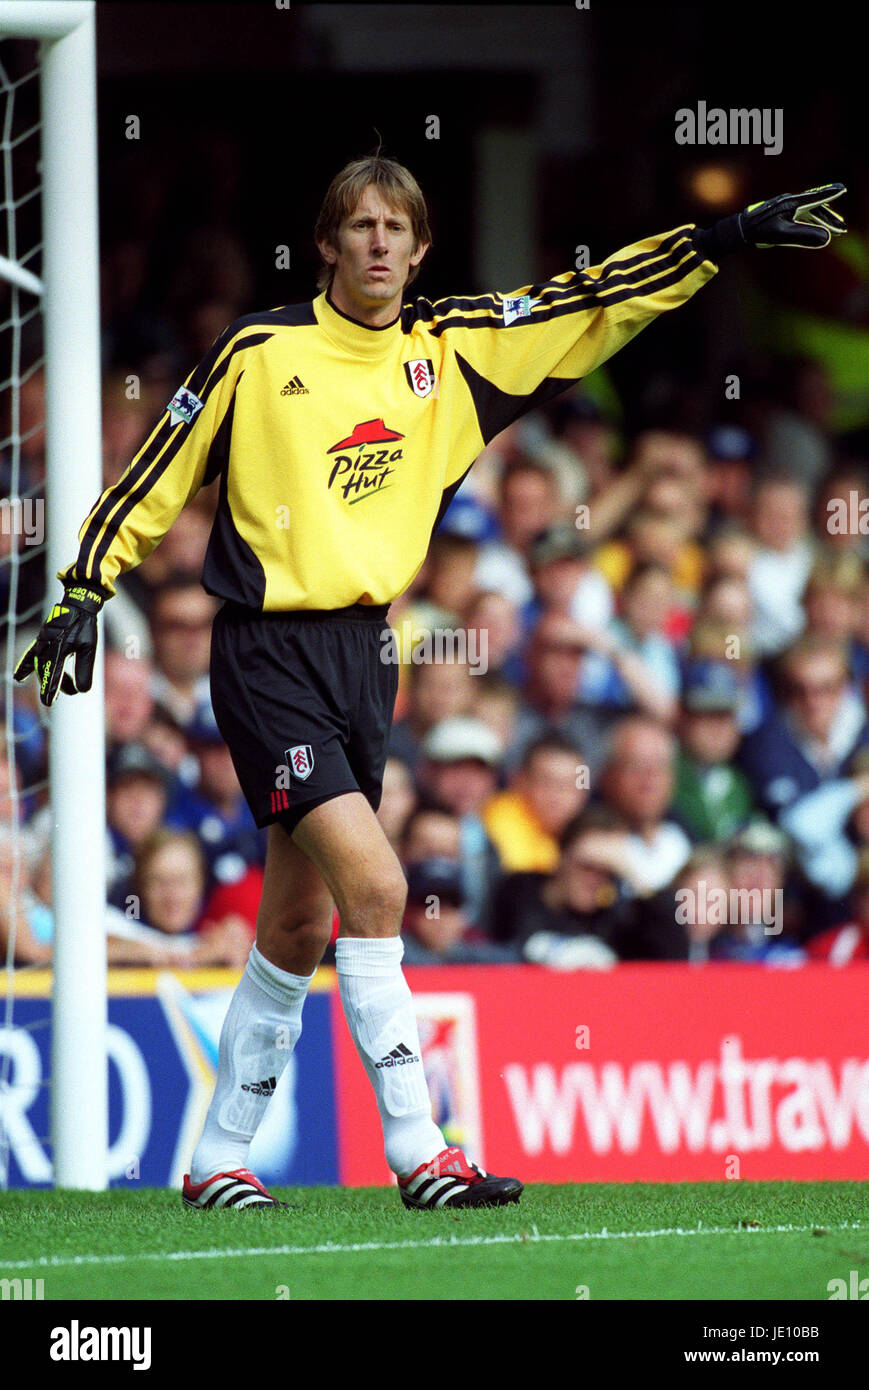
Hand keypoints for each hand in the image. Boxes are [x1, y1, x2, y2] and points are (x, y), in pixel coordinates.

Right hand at [14, 584, 104, 705]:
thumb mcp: (90, 648)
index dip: (51, 690)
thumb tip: (83, 691)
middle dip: (52, 686)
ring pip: (41, 667)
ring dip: (47, 678)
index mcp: (60, 649)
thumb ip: (85, 670)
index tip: (48, 703)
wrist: (77, 605)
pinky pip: (30, 656)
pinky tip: (18, 679)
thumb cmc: (85, 626)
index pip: (53, 675)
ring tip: (60, 688)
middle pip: (47, 673)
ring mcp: (42, 643)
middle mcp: (47, 647)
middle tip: (61, 696)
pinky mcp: (40, 641)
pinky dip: (25, 668)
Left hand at [739, 183, 845, 248]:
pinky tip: (817, 227)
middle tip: (842, 228)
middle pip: (815, 208)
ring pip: (809, 213)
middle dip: (829, 219)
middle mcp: (790, 201)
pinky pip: (801, 216)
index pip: (815, 199)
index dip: (829, 195)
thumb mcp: (782, 235)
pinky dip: (811, 222)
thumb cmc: (759, 231)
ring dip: (821, 221)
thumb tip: (826, 238)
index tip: (842, 189)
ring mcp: (786, 207)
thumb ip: (804, 235)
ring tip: (834, 231)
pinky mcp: (782, 213)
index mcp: (791, 203)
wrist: (740, 230)